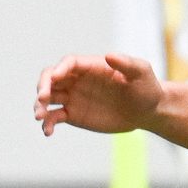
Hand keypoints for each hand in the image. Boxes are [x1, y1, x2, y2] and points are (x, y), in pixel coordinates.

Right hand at [34, 53, 163, 136]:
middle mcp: (78, 80)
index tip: (55, 78)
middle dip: (43, 86)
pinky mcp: (73, 114)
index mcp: (92, 67)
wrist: (147, 112)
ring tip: (40, 117)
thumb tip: (108, 55)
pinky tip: (48, 132)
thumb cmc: (147, 88)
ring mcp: (74, 97)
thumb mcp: (142, 73)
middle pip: (51, 78)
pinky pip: (55, 117)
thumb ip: (127, 63)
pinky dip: (48, 123)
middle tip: (42, 98)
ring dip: (40, 105)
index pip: (69, 63)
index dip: (59, 69)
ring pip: (48, 98)